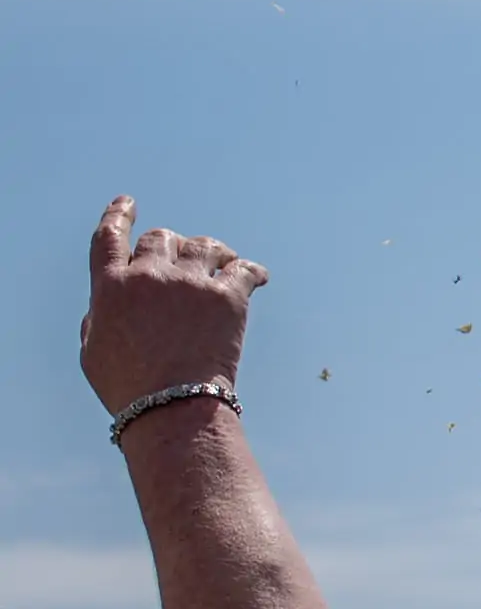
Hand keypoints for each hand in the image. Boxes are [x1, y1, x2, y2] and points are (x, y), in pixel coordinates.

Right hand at [82, 195, 264, 419]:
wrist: (172, 407)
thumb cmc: (129, 388)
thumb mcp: (93, 351)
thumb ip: (98, 316)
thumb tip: (109, 301)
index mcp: (111, 287)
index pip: (110, 238)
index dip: (118, 215)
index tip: (127, 202)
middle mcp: (149, 276)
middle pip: (162, 238)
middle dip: (170, 246)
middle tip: (183, 260)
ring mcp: (190, 283)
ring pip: (205, 246)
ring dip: (213, 252)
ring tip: (223, 262)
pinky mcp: (227, 296)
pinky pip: (245, 269)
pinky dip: (252, 271)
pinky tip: (258, 278)